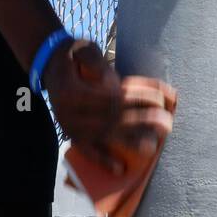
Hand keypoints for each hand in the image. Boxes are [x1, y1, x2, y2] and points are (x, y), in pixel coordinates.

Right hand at [42, 39, 174, 173]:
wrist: (49, 66)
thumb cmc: (72, 56)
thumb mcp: (83, 47)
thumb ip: (96, 61)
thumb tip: (112, 84)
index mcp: (72, 92)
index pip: (112, 98)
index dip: (138, 99)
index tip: (160, 99)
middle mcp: (69, 113)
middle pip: (112, 119)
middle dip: (142, 121)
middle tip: (166, 122)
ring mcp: (70, 127)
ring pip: (104, 137)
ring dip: (130, 142)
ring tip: (153, 145)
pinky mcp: (71, 136)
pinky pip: (88, 152)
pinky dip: (103, 161)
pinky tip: (119, 169)